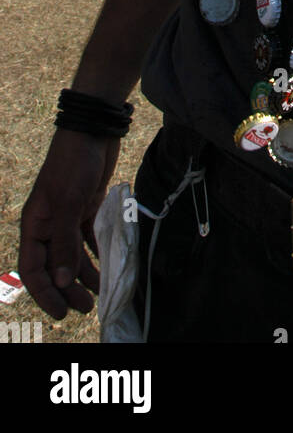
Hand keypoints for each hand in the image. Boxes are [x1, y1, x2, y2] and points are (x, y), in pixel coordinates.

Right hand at [19, 130, 121, 318]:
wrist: (94, 131)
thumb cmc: (74, 164)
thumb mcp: (68, 204)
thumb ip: (64, 243)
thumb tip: (61, 281)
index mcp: (35, 224)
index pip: (33, 268)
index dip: (45, 293)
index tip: (61, 312)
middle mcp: (49, 225)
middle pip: (55, 266)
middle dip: (68, 289)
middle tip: (87, 307)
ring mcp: (69, 218)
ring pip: (73, 256)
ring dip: (85, 275)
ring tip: (101, 293)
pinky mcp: (87, 209)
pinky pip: (89, 240)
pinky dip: (97, 254)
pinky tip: (108, 267)